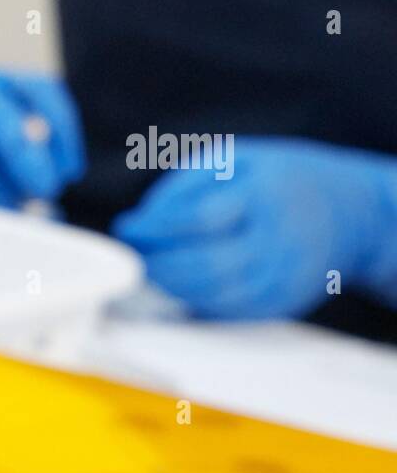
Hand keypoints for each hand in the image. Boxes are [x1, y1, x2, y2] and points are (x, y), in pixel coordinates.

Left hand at [113, 137, 396, 318]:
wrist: (345, 212)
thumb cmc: (274, 178)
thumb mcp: (234, 160)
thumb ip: (187, 187)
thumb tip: (142, 221)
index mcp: (261, 194)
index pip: (198, 218)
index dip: (155, 228)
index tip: (127, 227)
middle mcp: (275, 240)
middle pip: (205, 265)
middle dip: (158, 264)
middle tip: (132, 253)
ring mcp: (282, 276)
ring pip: (215, 295)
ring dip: (172, 286)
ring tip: (149, 267)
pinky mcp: (283, 302)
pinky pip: (231, 311)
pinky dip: (196, 302)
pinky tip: (177, 285)